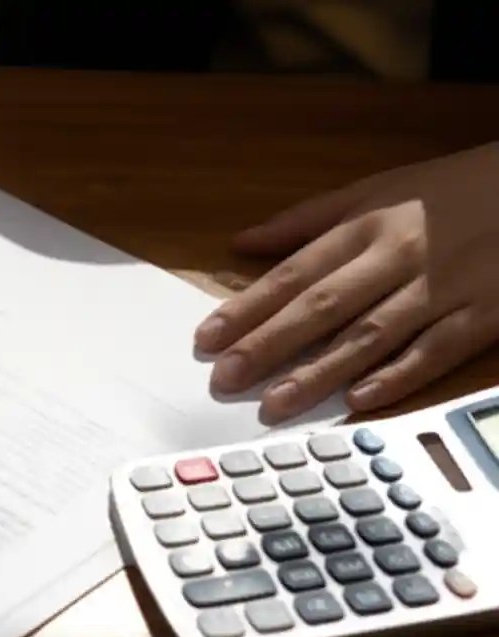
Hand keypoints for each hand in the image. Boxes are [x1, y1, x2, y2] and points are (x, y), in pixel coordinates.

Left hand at [195, 142, 498, 421]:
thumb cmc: (450, 192)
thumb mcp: (376, 190)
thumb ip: (305, 220)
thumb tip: (241, 242)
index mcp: (367, 226)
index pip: (295, 273)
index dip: (248, 307)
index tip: (207, 339)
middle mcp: (398, 257)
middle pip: (323, 306)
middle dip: (269, 344)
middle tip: (226, 379)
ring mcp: (442, 288)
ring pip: (371, 334)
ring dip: (320, 371)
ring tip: (276, 403)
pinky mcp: (483, 315)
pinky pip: (435, 351)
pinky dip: (398, 376)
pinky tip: (359, 400)